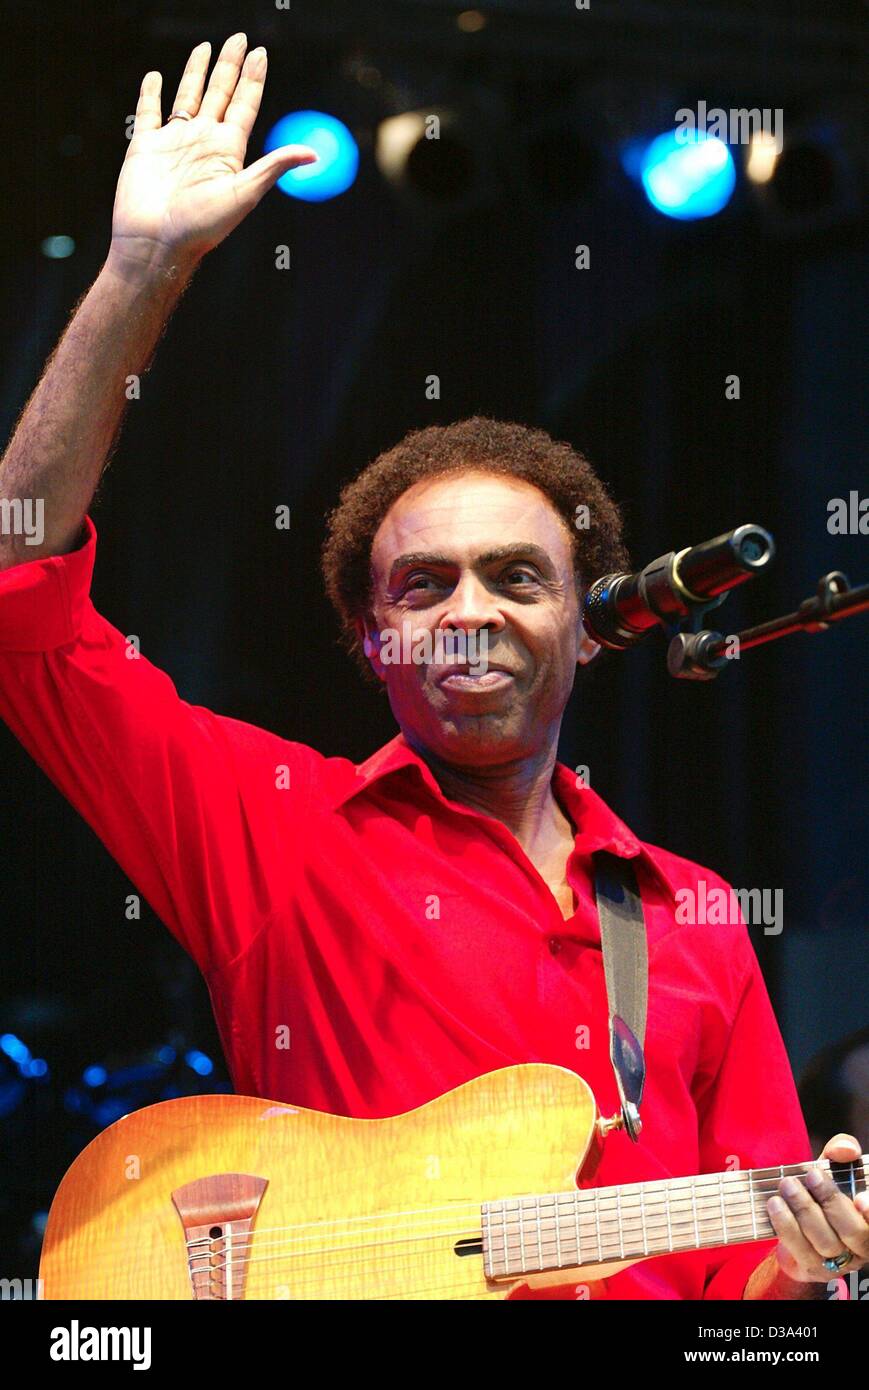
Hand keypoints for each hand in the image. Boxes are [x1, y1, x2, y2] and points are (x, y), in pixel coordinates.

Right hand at [109, 33, 316, 276]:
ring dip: (196, 73)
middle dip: (230, 66)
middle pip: (220, 93)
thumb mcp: (244, 195)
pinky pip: (148, 112)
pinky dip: (151, 93)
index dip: (252, 79)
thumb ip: (274, 167)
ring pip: (188, 96)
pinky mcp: (145, 146)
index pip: (244, 105)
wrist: (156, 243)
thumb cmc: (201, 226)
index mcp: (228, 150)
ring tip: (206, 47)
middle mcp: (204, 142)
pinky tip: (156, 77)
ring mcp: (174, 142)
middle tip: (240, 37)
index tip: (260, 53)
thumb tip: (314, 154)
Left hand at [767, 1133, 868, 1283]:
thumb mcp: (834, 1168)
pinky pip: (801, 1251)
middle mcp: (862, 1247)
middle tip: (811, 1175)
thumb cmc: (822, 1191)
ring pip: (826, 1242)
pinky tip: (775, 1205)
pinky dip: (786, 1225)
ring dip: (804, 1210)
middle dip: (831, 1201)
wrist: (796, 1222)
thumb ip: (842, 1152)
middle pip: (853, 1231)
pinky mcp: (814, 1270)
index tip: (859, 1197)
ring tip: (787, 1185)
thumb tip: (845, 1149)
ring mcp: (839, 1263)